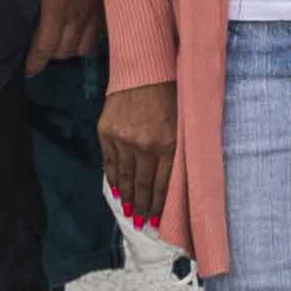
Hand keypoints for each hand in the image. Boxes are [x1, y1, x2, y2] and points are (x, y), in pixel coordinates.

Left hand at [29, 0, 105, 69]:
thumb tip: (15, 4)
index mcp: (57, 1)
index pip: (46, 45)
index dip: (35, 62)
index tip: (28, 71)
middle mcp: (80, 9)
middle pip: (66, 50)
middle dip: (52, 56)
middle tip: (41, 54)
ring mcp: (97, 5)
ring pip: (86, 45)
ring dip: (72, 49)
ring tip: (60, 45)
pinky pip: (101, 31)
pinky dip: (89, 37)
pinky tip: (81, 32)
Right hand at [99, 81, 183, 244]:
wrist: (145, 67)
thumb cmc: (171, 93)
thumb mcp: (183, 123)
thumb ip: (177, 152)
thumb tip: (171, 182)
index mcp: (168, 145)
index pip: (163, 185)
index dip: (159, 205)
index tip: (158, 219)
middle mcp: (144, 146)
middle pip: (142, 186)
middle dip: (143, 207)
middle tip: (142, 223)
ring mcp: (123, 140)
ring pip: (124, 178)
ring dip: (127, 198)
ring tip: (130, 213)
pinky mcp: (106, 132)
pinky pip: (109, 163)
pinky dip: (113, 180)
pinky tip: (117, 191)